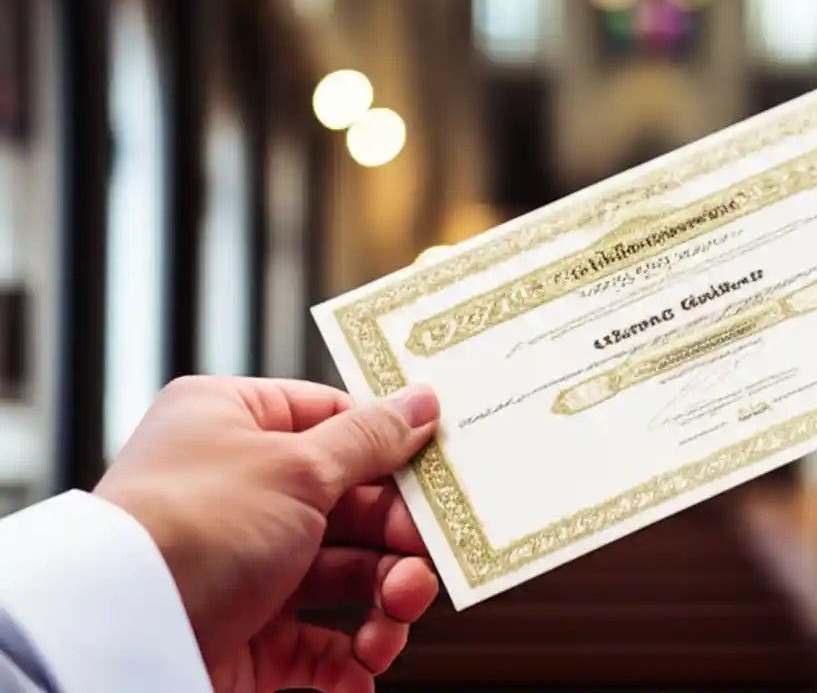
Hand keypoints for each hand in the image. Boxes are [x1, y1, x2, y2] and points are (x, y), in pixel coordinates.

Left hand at [94, 376, 440, 692]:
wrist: (124, 636)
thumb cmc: (196, 526)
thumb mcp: (295, 467)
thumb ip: (369, 439)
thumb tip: (422, 400)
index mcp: (235, 423)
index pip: (333, 419)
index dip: (390, 447)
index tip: (441, 473)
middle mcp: (241, 489)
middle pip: (352, 506)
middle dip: (397, 543)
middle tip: (424, 564)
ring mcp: (247, 562)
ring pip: (345, 577)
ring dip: (384, 603)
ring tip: (390, 628)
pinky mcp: (249, 631)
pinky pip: (318, 642)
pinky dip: (348, 660)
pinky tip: (361, 671)